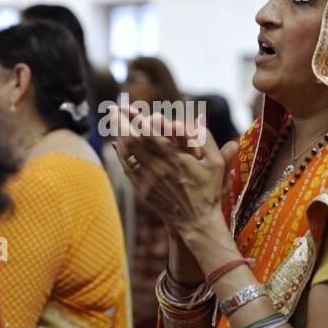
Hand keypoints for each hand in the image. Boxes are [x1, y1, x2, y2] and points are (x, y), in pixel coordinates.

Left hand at [112, 105, 235, 237]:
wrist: (195, 222)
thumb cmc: (208, 191)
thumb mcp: (215, 164)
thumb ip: (206, 138)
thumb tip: (199, 117)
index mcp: (175, 158)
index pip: (149, 132)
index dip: (136, 118)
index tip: (130, 106)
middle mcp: (158, 167)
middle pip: (132, 140)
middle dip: (120, 122)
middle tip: (113, 109)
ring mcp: (148, 179)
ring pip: (127, 153)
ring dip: (118, 135)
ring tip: (113, 122)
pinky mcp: (143, 190)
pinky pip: (127, 168)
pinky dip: (120, 154)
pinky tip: (117, 144)